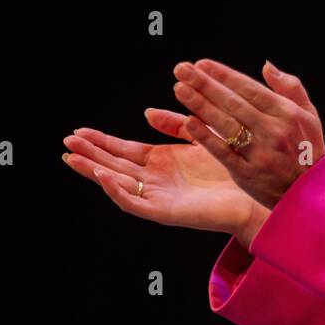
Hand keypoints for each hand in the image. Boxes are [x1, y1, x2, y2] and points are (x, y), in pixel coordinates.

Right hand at [62, 106, 266, 238]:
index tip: (78, 130)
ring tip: (73, 158)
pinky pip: (134, 203)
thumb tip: (147, 112)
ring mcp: (159, 196)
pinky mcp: (166, 212)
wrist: (258, 194)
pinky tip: (103, 176)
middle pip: (114, 165)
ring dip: (94, 171)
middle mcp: (157, 180)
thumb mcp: (201, 137)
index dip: (101, 141)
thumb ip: (176, 125)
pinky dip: (116, 190)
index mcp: (164, 162)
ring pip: (117, 184)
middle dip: (89, 154)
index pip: (123, 150)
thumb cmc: (235, 168)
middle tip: (66, 142)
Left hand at [171, 58, 324, 209]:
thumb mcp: (309, 114)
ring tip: (179, 89)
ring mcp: (260, 153)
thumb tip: (266, 66)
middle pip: (233, 103)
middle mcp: (273, 131)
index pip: (249, 89)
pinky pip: (223, 152)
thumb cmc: (308, 149)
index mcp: (286, 113)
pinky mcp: (248, 174)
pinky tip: (188, 123)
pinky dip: (206, 137)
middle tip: (181, 69)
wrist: (311, 193)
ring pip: (225, 124)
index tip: (201, 64)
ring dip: (200, 105)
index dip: (224, 75)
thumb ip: (290, 87)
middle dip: (204, 84)